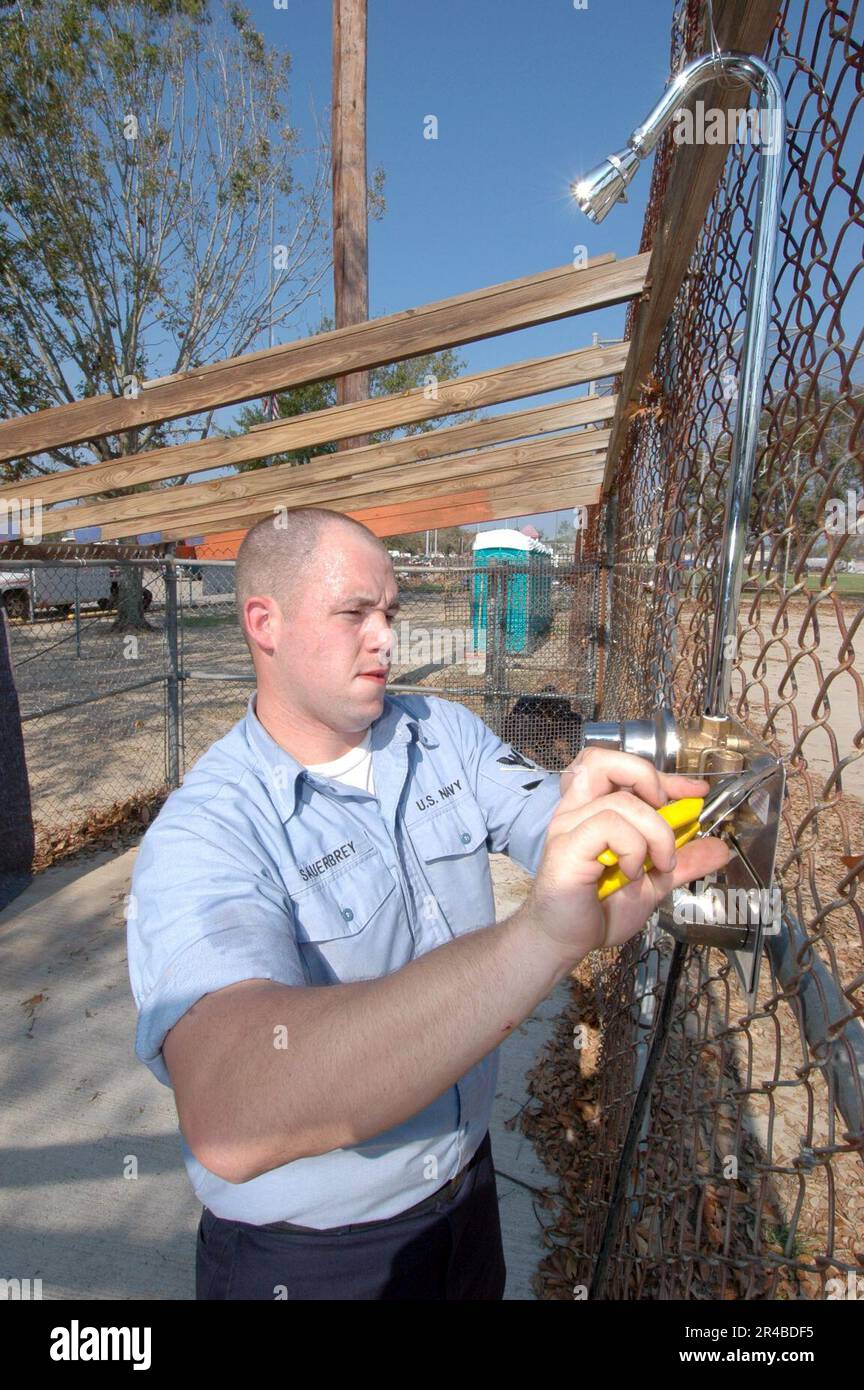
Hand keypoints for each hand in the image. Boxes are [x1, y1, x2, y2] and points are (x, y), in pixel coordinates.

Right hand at [525, 747, 731, 958]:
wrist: (566, 942)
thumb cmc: (599, 911)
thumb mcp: (654, 883)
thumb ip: (683, 862)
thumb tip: (720, 848)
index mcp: (592, 811)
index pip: (620, 769)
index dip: (661, 775)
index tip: (695, 793)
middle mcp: (575, 811)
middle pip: (602, 761)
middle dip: (646, 777)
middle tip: (666, 810)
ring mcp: (568, 826)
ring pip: (621, 801)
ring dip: (654, 833)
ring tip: (656, 865)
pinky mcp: (566, 846)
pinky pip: (609, 825)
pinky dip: (633, 848)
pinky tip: (630, 873)